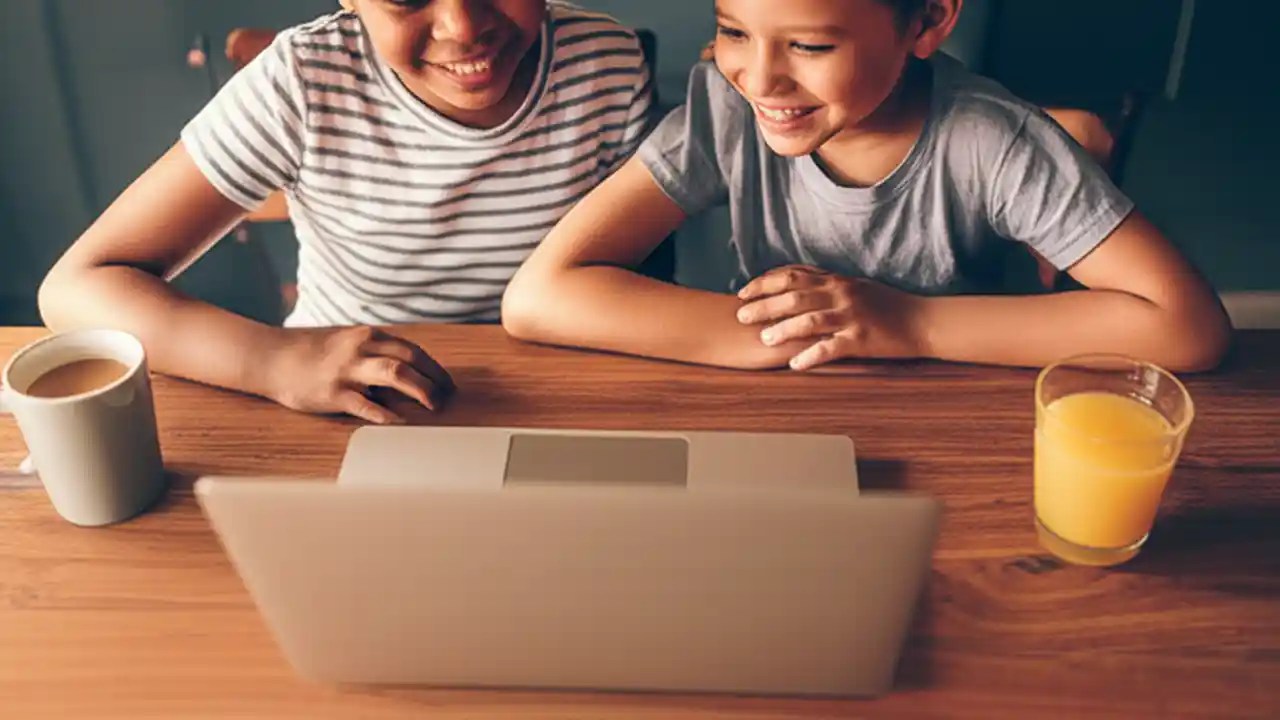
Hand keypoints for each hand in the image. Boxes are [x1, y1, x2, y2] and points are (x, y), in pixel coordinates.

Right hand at [265, 327, 453, 423]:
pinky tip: (400, 422)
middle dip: (434, 379)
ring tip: (433, 405)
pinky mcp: (333, 393)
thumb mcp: (347, 343)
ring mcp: (347, 370)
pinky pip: (365, 404)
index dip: (434, 367)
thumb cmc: (312, 353)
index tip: (447, 383)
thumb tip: (407, 373)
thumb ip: (375, 353)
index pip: (412, 350)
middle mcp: (360, 348)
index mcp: (368, 336)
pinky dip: (386, 414)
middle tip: (448, 396)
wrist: (271, 357)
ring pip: (394, 374)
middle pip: (410, 359)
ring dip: (420, 390)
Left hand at [736, 265, 926, 369]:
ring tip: (765, 339)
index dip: (764, 283)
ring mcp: (851, 317)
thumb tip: (793, 279)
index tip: (743, 292)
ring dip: (784, 329)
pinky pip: (831, 348)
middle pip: (794, 296)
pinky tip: (795, 365)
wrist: (921, 320)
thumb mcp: (853, 286)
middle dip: (764, 305)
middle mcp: (840, 295)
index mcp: (835, 281)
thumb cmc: (885, 305)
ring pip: (810, 320)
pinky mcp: (862, 339)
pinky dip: (811, 356)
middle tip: (741, 315)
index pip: (791, 276)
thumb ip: (824, 282)